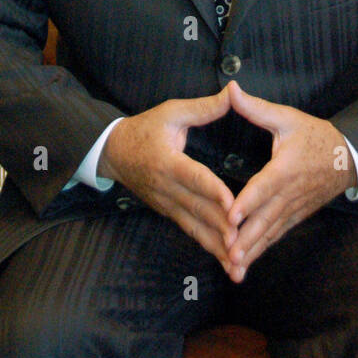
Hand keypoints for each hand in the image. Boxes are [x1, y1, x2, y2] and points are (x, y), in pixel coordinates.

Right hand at [99, 87, 237, 268]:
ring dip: (216, 245)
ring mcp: (165, 203)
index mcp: (167, 161)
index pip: (193, 177)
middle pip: (196, 209)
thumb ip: (203, 108)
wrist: (113, 152)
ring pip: (194, 227)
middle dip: (220, 227)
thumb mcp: (171, 112)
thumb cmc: (145, 128)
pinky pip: (190, 230)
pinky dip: (207, 246)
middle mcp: (166, 187)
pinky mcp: (168, 212)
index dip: (212, 191)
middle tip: (244, 243)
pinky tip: (225, 259)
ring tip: (237, 263)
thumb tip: (232, 94)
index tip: (232, 204)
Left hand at [223, 81, 357, 282]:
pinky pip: (276, 235)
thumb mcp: (287, 117)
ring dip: (253, 251)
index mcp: (285, 168)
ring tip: (234, 268)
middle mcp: (289, 193)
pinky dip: (262, 250)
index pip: (264, 186)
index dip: (248, 202)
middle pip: (266, 218)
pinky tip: (246, 263)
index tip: (232, 217)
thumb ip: (256, 108)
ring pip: (270, 232)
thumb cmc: (314, 136)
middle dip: (247, 239)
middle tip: (229, 255)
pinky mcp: (295, 217)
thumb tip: (231, 90)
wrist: (348, 158)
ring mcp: (293, 208)